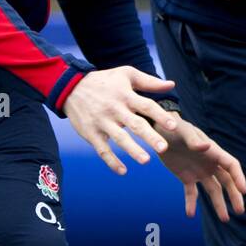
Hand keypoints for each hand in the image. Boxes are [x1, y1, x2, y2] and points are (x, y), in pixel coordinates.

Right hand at [63, 67, 178, 174]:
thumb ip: (150, 82)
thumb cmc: (105, 81)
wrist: (71, 87)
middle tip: (163, 148)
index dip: (160, 115)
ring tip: (146, 160)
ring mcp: (102, 122)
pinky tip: (123, 171)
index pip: (146, 106)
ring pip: (119, 138)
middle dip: (150, 136)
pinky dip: (111, 161)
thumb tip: (172, 84)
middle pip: (135, 124)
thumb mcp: (127, 74)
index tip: (173, 126)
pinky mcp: (91, 133)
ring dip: (132, 150)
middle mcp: (115, 109)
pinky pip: (102, 150)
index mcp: (126, 95)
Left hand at [156, 117, 245, 221]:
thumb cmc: (174, 127)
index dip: (239, 177)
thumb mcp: (184, 132)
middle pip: (226, 181)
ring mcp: (199, 171)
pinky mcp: (186, 176)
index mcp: (213, 151)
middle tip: (240, 211)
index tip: (243, 191)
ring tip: (224, 220)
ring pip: (213, 190)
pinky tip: (190, 214)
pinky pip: (192, 192)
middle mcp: (209, 163)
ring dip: (219, 204)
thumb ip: (195, 141)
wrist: (158, 130)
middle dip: (234, 196)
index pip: (231, 166)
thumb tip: (207, 147)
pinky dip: (191, 203)